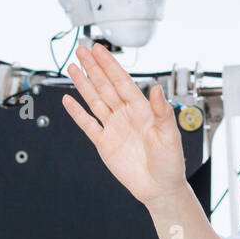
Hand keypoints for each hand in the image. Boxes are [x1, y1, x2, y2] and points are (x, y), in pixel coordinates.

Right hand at [61, 43, 187, 206]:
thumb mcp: (170, 135)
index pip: (123, 82)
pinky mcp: (105, 144)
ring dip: (84, 84)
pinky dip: (77, 113)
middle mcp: (126, 116)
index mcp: (142, 110)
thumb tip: (157, 89)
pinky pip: (88, 124)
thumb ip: (162, 111)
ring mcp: (114, 128)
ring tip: (73, 67)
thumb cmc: (170, 163)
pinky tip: (69, 100)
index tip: (100, 50)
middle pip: (106, 86)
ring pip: (95, 101)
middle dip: (94, 67)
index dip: (110, 65)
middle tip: (82, 50)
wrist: (160, 188)